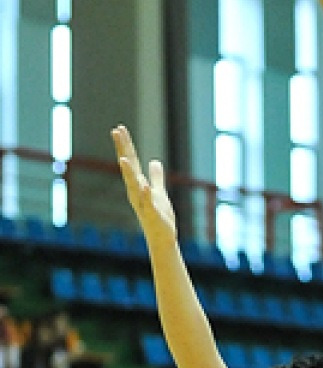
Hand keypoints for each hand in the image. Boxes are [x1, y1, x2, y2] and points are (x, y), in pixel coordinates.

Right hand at [111, 125, 176, 242]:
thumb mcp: (159, 192)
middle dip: (123, 149)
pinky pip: (148, 203)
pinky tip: (143, 185)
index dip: (125, 145)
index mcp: (138, 185)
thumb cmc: (159, 216)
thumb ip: (156, 177)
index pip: (130, 162)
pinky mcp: (153, 214)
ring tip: (123, 158)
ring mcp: (143, 203)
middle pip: (128, 167)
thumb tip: (154, 162)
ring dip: (129, 173)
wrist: (162, 238)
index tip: (119, 128)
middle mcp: (136, 192)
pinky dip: (145, 194)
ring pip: (134, 185)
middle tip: (116, 131)